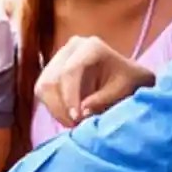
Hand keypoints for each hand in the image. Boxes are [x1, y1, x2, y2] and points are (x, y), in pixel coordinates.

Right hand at [36, 35, 155, 127]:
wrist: (126, 77)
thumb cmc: (128, 82)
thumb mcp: (123, 90)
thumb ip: (103, 99)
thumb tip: (82, 111)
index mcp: (91, 46)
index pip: (70, 70)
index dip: (70, 96)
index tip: (77, 118)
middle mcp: (71, 47)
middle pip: (52, 79)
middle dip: (60, 107)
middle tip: (75, 125)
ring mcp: (59, 57)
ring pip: (43, 87)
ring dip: (55, 109)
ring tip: (73, 123)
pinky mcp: (51, 70)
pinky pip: (43, 92)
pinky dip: (53, 108)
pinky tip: (68, 117)